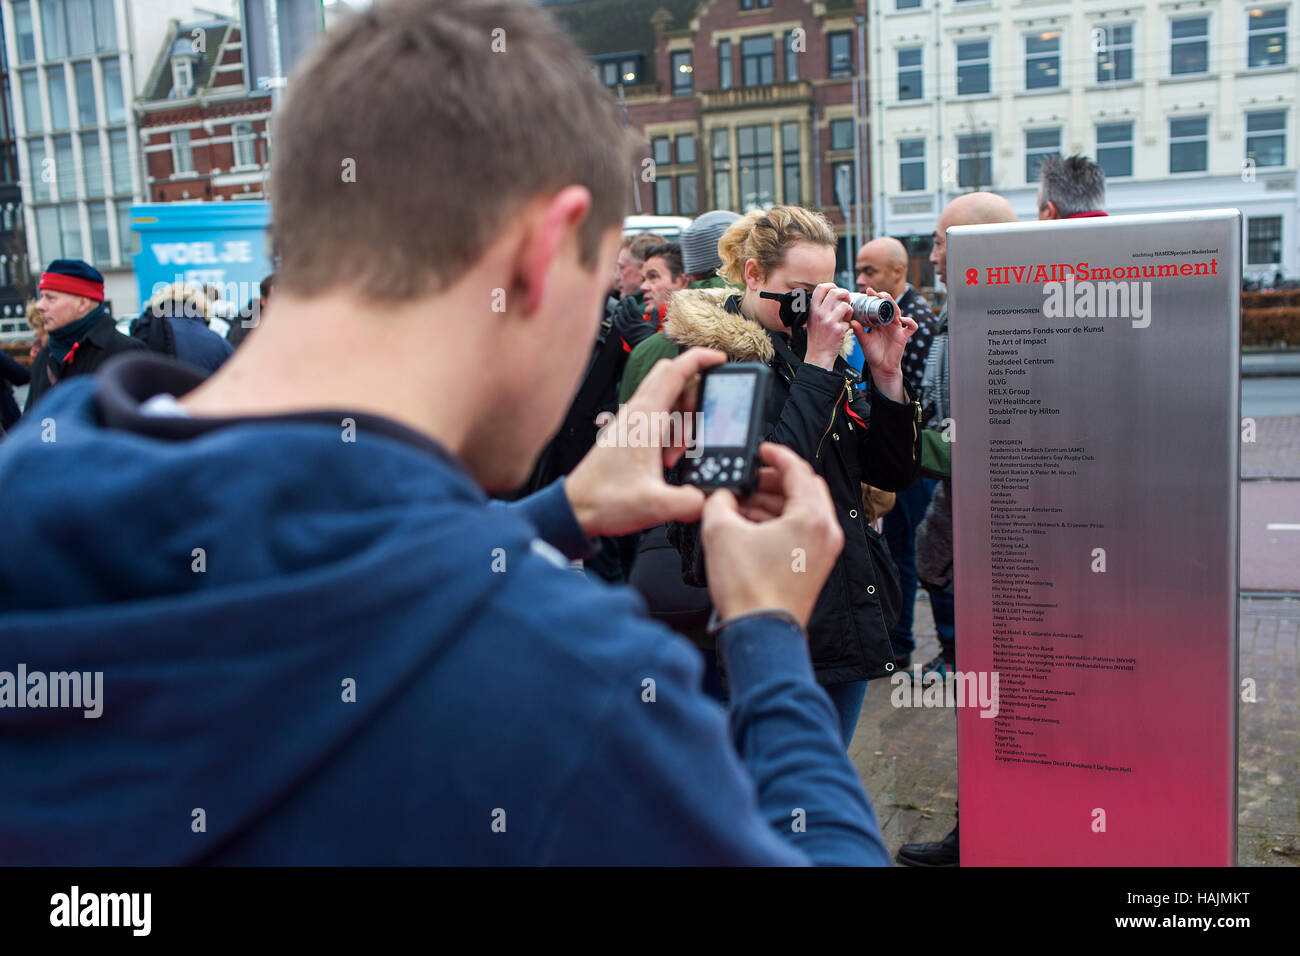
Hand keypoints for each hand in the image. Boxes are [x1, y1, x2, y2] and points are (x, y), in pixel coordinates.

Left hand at [564, 347, 726, 536]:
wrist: (576, 508)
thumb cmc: (604, 499)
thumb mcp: (656, 505)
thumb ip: (690, 502)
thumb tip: (709, 499)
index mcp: (646, 417)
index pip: (677, 370)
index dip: (702, 358)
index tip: (721, 359)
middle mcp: (638, 412)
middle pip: (674, 378)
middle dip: (697, 395)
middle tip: (703, 425)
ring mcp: (632, 421)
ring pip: (668, 399)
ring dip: (684, 421)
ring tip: (678, 455)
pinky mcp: (630, 433)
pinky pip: (660, 418)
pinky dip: (672, 433)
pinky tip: (667, 459)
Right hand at [700, 443, 843, 627]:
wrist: (760, 632)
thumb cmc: (750, 591)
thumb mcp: (721, 531)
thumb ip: (720, 500)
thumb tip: (723, 495)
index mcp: (812, 517)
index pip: (798, 470)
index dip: (777, 454)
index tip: (763, 449)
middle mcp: (825, 532)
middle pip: (804, 489)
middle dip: (774, 480)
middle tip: (750, 477)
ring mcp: (823, 551)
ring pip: (802, 510)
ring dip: (773, 501)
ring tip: (742, 502)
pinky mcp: (815, 566)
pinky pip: (800, 531)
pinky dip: (779, 522)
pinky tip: (751, 524)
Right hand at [804, 282, 852, 369]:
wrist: (818, 355)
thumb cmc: (817, 338)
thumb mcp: (812, 320)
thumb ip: (819, 307)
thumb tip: (830, 295)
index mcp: (813, 309)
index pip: (821, 287)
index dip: (831, 285)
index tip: (836, 290)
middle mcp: (820, 313)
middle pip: (835, 292)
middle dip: (844, 293)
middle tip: (846, 300)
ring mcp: (829, 321)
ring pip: (845, 306)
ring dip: (849, 310)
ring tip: (846, 316)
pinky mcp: (838, 330)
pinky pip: (849, 321)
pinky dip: (849, 324)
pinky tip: (844, 329)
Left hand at [849, 286, 914, 401]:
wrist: (881, 368)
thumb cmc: (872, 354)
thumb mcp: (863, 341)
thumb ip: (859, 331)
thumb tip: (851, 321)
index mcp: (878, 322)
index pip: (878, 306)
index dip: (874, 298)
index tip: (867, 291)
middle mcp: (888, 323)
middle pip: (889, 306)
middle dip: (885, 297)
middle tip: (877, 293)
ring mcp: (897, 329)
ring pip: (899, 312)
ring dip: (894, 305)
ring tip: (887, 300)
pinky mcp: (903, 336)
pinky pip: (912, 327)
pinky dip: (910, 322)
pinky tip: (903, 320)